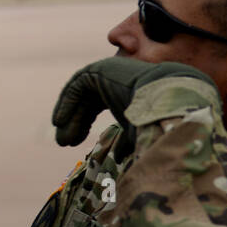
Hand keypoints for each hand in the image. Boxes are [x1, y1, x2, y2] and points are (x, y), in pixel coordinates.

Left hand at [51, 57, 214, 147]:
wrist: (167, 99)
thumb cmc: (158, 118)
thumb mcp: (137, 132)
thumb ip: (125, 140)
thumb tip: (119, 157)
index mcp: (120, 93)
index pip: (93, 107)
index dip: (82, 124)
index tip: (73, 143)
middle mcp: (111, 82)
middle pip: (84, 103)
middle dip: (74, 123)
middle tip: (64, 143)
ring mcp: (105, 73)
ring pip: (78, 95)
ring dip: (68, 116)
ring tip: (63, 137)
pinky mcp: (99, 69)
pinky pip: (76, 86)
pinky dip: (66, 102)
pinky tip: (59, 121)